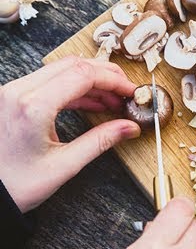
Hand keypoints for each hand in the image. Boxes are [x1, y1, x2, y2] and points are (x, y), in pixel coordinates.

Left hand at [0, 57, 140, 211]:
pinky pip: (49, 81)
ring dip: (90, 81)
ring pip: (61, 70)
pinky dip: (73, 88)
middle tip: (125, 90)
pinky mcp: (13, 98)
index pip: (83, 75)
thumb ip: (100, 141)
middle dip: (105, 75)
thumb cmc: (15, 183)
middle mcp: (19, 92)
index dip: (113, 80)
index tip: (131, 91)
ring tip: (112, 99)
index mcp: (33, 106)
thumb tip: (128, 128)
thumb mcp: (64, 165)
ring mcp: (13, 93)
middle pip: (73, 65)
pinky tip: (91, 102)